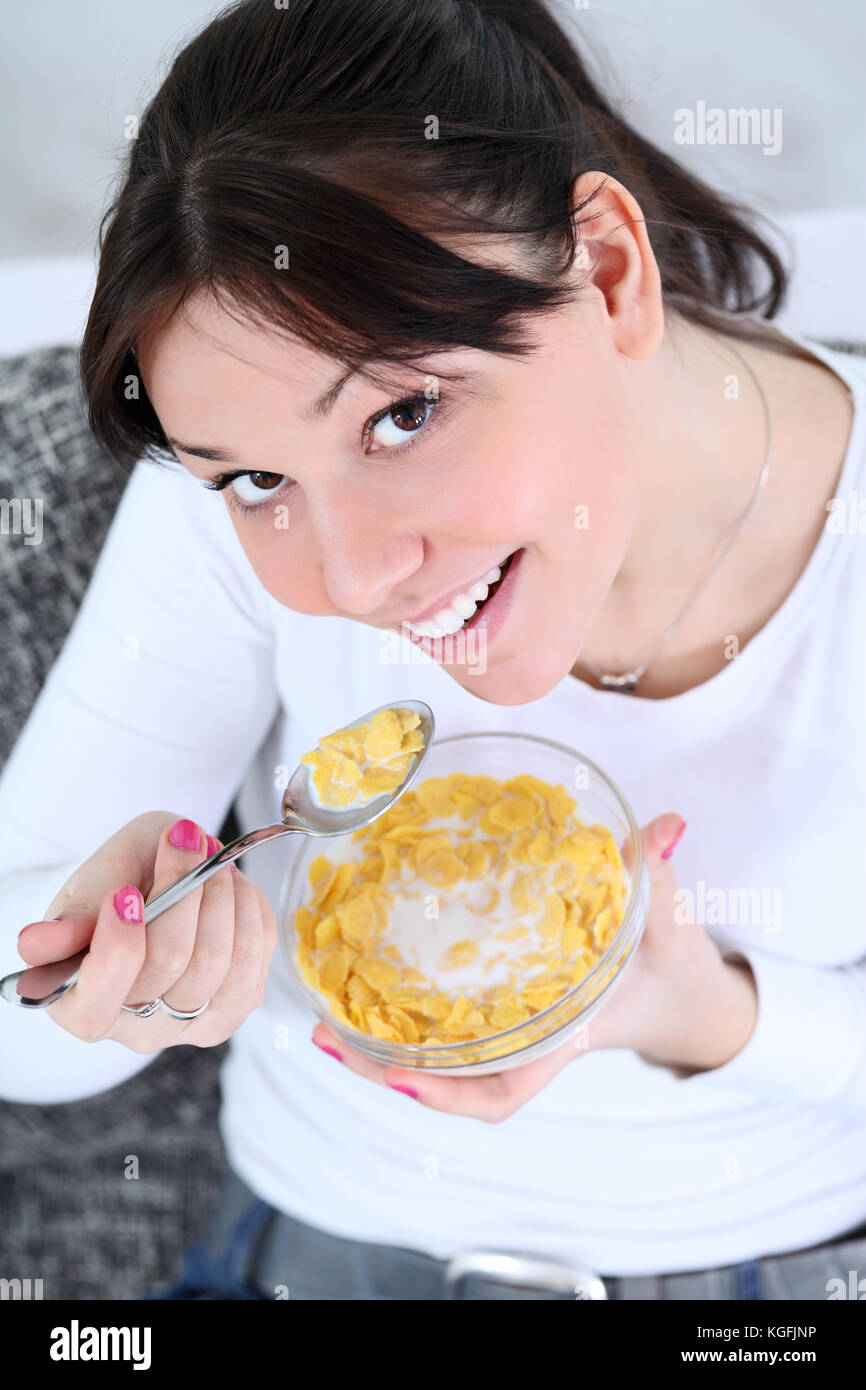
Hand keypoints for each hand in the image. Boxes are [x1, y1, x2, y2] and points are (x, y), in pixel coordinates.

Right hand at [16, 811, 276, 1051]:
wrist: (157, 885)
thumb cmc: (116, 883)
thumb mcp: (90, 883)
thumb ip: (74, 913)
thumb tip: (34, 944)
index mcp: (76, 1005)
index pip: (96, 1003)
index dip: (117, 948)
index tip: (127, 892)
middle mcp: (131, 1029)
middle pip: (170, 965)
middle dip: (184, 890)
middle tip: (186, 841)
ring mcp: (184, 1027)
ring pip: (220, 963)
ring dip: (222, 896)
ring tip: (211, 861)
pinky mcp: (230, 1011)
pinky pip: (255, 960)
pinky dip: (249, 911)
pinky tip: (231, 888)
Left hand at [309, 813, 757, 1120]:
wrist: (676, 993)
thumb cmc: (668, 967)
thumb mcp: (666, 926)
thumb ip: (660, 876)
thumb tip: (666, 825)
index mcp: (565, 1036)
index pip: (506, 1091)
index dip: (451, 1095)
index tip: (401, 1080)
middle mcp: (527, 1042)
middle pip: (449, 1082)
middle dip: (386, 1071)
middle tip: (327, 1037)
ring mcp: (510, 1028)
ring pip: (437, 1057)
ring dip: (379, 1047)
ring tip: (322, 1022)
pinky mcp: (499, 1004)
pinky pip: (443, 1023)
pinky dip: (400, 1015)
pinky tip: (359, 986)